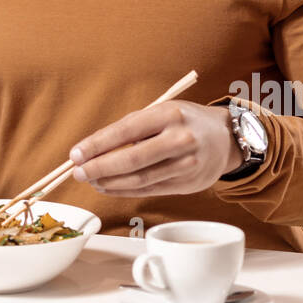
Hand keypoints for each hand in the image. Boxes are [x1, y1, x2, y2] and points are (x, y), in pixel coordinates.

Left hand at [69, 102, 241, 198]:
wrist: (227, 137)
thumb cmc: (185, 121)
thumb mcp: (162, 111)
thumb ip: (132, 128)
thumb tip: (94, 149)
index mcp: (169, 114)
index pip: (125, 131)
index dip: (97, 145)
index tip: (75, 154)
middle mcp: (180, 139)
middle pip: (131, 159)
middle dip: (99, 168)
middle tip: (79, 172)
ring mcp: (186, 164)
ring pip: (140, 179)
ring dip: (110, 183)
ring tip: (91, 181)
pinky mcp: (188, 183)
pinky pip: (150, 189)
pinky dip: (126, 191)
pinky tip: (110, 187)